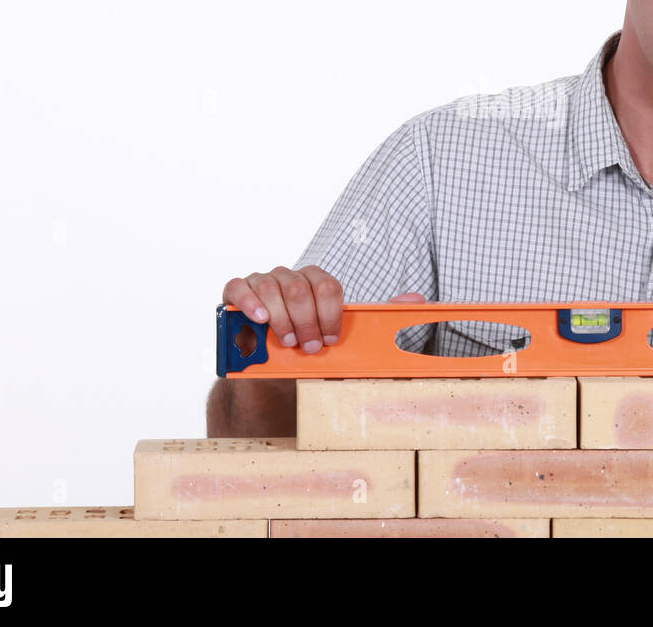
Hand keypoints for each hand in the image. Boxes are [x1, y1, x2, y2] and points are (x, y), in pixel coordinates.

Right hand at [223, 264, 425, 353]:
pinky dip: (248, 301)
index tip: (331, 340)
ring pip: (272, 287)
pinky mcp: (236, 294)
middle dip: (306, 321)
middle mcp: (289, 277)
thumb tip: (417, 300)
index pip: (327, 285)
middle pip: (299, 288)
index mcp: (316, 282)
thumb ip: (375, 319)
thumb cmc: (309, 349)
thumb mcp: (342, 339)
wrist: (271, 374)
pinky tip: (259, 318)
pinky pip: (238, 287)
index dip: (330, 313)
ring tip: (286, 342)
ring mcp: (262, 283)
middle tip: (310, 348)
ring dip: (281, 318)